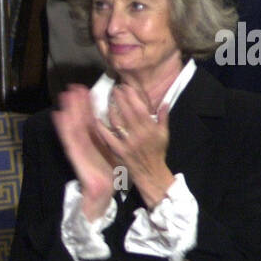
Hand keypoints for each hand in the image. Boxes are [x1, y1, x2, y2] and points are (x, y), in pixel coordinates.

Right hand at [52, 86, 114, 218]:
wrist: (102, 192)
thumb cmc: (109, 173)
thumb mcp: (115, 151)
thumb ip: (115, 137)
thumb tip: (121, 123)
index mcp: (95, 140)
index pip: (91, 119)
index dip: (88, 105)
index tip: (87, 90)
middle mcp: (85, 141)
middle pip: (79, 119)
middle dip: (77, 104)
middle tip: (74, 87)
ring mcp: (78, 147)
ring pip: (72, 125)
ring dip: (68, 110)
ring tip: (65, 95)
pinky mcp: (74, 154)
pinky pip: (68, 138)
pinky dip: (62, 127)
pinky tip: (58, 115)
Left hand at [92, 84, 173, 208]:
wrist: (151, 173)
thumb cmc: (157, 153)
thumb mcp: (164, 135)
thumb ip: (163, 118)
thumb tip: (165, 102)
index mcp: (150, 129)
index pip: (140, 108)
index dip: (132, 96)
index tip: (126, 87)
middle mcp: (139, 134)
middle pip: (127, 112)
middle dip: (120, 98)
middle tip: (114, 89)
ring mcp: (127, 143)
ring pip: (117, 122)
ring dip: (111, 109)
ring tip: (107, 100)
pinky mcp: (118, 150)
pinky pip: (107, 137)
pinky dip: (101, 127)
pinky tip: (96, 118)